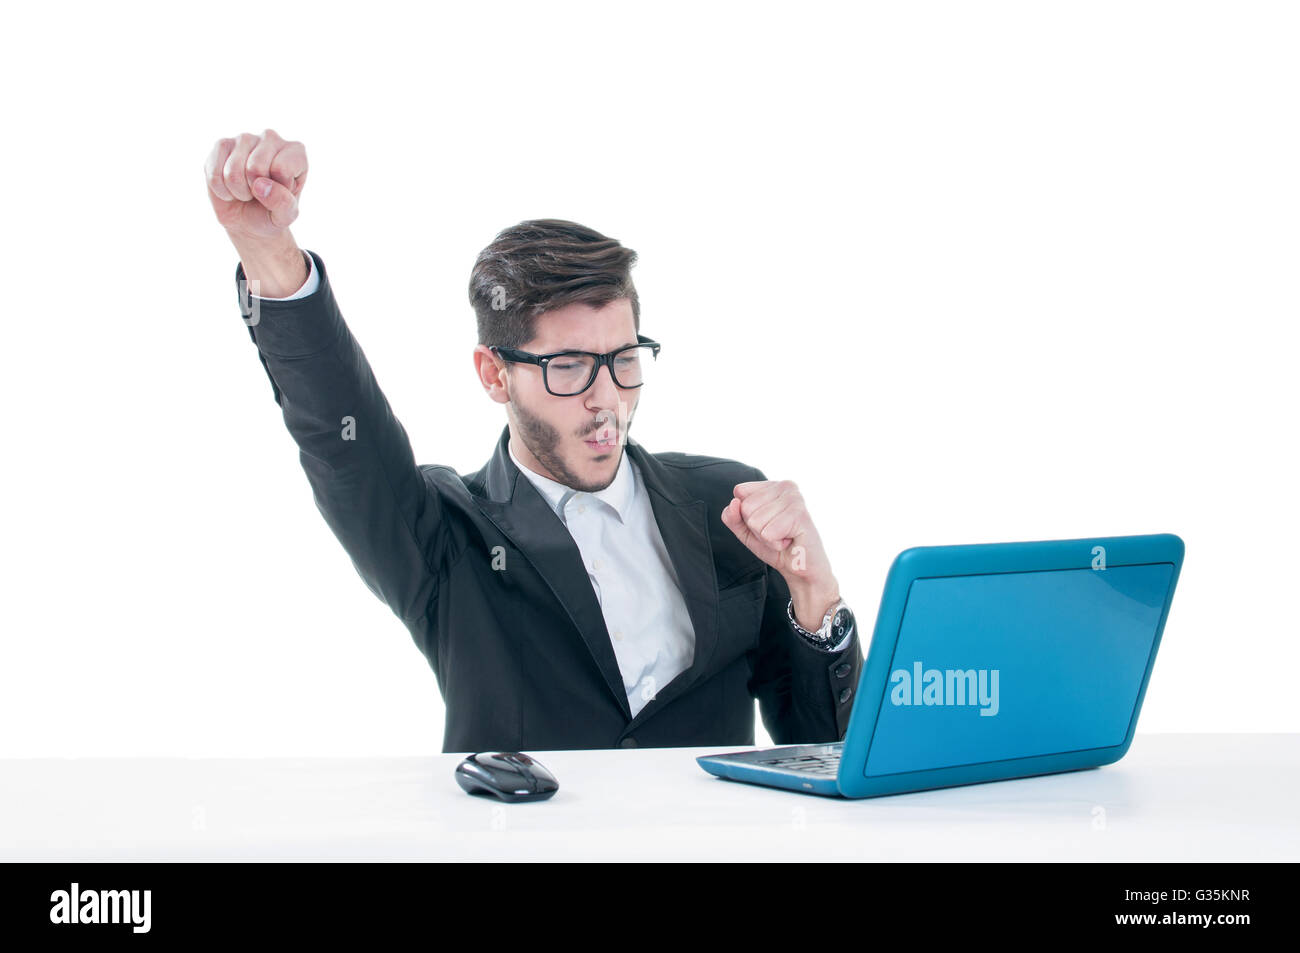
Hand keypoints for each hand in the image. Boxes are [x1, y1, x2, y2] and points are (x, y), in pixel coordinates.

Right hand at [204, 129, 307, 242]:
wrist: (249, 220)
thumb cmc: (272, 213)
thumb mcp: (286, 216)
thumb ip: (283, 203)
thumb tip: (260, 185)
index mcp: (296, 151)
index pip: (282, 169)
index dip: (278, 190)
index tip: (280, 193)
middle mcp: (271, 138)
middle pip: (255, 168)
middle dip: (254, 191)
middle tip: (259, 193)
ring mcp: (245, 138)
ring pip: (233, 172)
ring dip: (238, 191)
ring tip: (246, 190)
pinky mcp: (222, 144)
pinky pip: (214, 174)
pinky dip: (221, 190)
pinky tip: (229, 187)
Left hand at [720, 479, 839, 625]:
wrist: (801, 569)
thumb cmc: (776, 546)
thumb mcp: (745, 531)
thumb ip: (732, 516)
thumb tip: (734, 503)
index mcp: (773, 485)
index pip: (740, 492)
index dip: (746, 516)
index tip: (767, 523)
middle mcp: (786, 485)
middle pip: (746, 507)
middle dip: (756, 528)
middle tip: (777, 533)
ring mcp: (794, 498)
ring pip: (755, 521)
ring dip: (767, 538)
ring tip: (784, 537)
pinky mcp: (800, 514)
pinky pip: (767, 533)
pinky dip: (775, 544)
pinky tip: (790, 541)